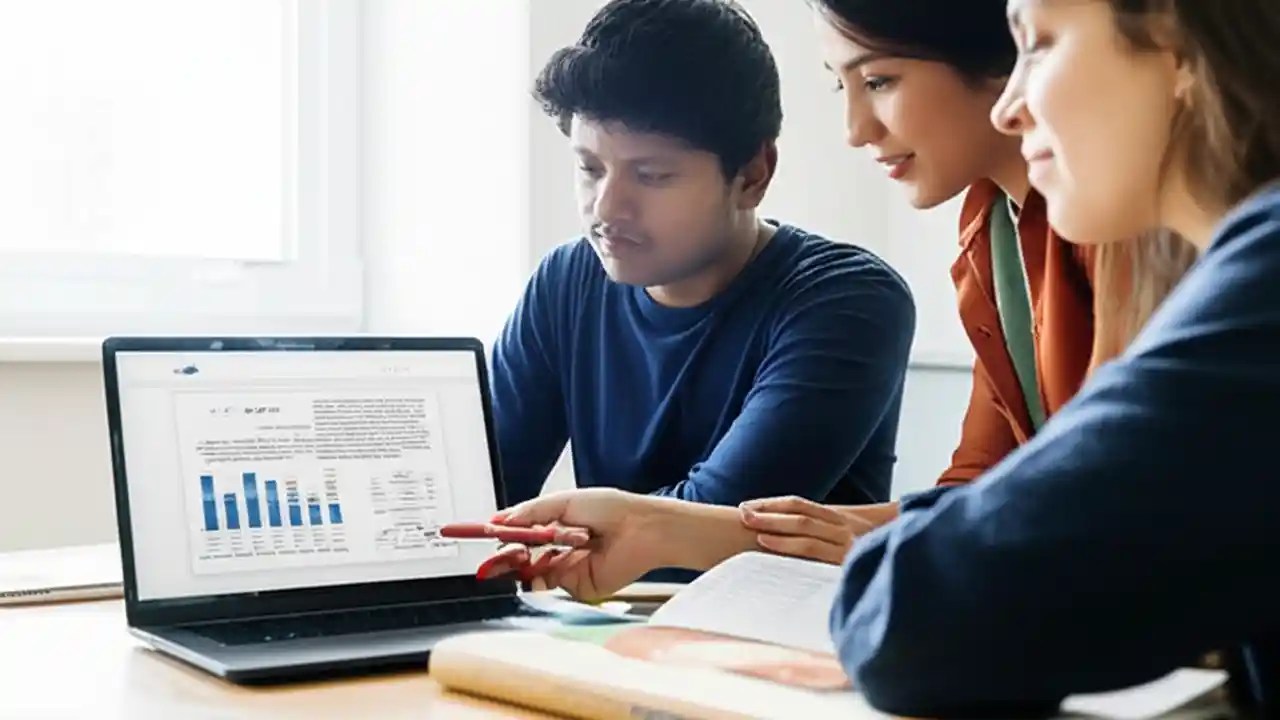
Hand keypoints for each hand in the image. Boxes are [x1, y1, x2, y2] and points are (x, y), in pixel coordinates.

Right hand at [485, 488, 670, 601]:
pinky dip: (538, 579)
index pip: (520, 533)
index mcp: (555, 525)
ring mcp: (565, 568)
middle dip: (507, 552)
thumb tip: (501, 519)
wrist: (641, 530)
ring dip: (522, 564)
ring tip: (522, 554)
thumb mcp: (565, 501)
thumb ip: (531, 511)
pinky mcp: (575, 586)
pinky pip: (548, 587)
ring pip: (530, 572)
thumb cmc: (611, 509)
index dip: (502, 535)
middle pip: (521, 556)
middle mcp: (558, 548)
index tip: (484, 533)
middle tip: (504, 549)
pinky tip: (540, 568)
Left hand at [739, 497, 896, 564]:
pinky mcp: (850, 562)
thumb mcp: (849, 539)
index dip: (773, 504)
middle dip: (770, 513)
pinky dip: (792, 549)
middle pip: (801, 515)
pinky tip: (773, 550)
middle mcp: (845, 527)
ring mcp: (850, 544)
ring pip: (808, 532)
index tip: (749, 506)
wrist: (916, 561)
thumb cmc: (876, 552)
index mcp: (840, 519)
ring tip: (755, 531)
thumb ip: (823, 536)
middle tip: (743, 514)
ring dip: (778, 530)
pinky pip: (817, 553)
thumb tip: (786, 535)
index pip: (801, 505)